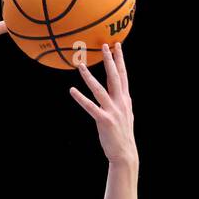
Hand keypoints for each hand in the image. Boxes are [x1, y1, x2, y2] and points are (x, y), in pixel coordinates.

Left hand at [69, 43, 136, 164]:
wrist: (125, 153)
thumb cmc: (122, 134)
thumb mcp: (126, 114)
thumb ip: (122, 102)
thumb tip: (120, 92)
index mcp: (125, 100)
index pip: (123, 75)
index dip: (120, 60)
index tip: (117, 46)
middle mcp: (120, 103)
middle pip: (114, 77)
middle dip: (110, 60)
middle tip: (104, 45)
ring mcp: (112, 111)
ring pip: (100, 89)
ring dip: (90, 77)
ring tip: (81, 65)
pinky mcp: (104, 120)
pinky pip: (90, 107)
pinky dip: (81, 98)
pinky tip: (72, 90)